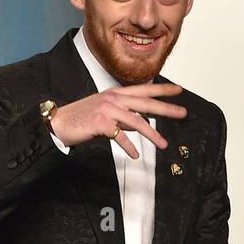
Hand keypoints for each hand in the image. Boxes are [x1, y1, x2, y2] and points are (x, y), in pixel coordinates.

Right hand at [50, 83, 186, 158]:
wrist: (60, 122)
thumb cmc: (83, 118)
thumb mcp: (106, 112)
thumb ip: (124, 115)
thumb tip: (141, 122)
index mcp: (116, 93)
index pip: (144, 89)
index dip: (162, 90)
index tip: (179, 90)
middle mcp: (114, 98)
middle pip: (145, 103)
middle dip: (166, 108)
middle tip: (182, 113)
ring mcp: (107, 109)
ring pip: (136, 121)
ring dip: (152, 134)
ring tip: (163, 144)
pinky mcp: (101, 123)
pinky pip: (120, 136)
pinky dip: (129, 147)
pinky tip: (136, 155)